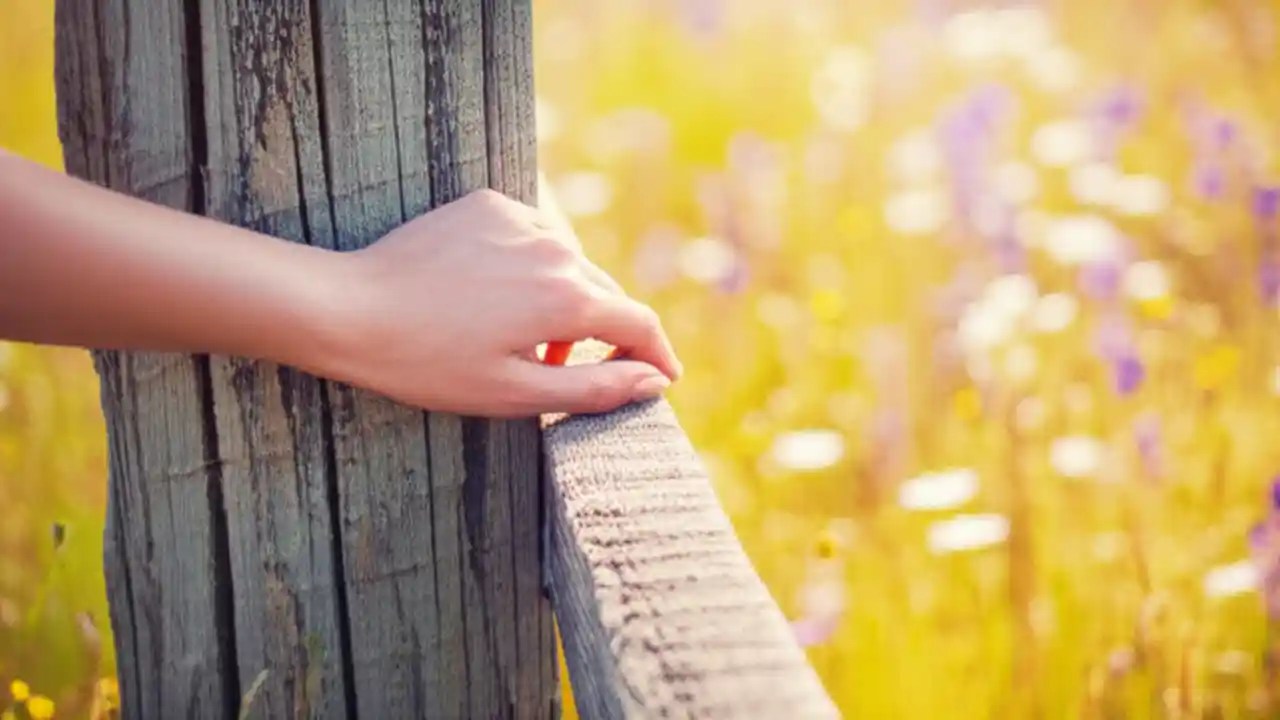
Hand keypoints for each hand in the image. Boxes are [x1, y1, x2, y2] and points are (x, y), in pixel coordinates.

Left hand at [319, 189, 682, 417]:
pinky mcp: (488, 206)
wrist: (350, 309)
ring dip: (562, 303)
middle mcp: (554, 249)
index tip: (663, 378)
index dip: (656, 356)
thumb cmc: (429, 364)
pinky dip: (529, 269)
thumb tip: (653, 382)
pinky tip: (493, 298)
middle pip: (604, 295)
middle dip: (602, 336)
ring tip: (523, 342)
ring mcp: (521, 221)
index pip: (638, 324)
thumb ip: (594, 388)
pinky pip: (532, 239)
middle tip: (575, 371)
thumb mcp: (515, 393)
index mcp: (567, 299)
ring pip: (568, 265)